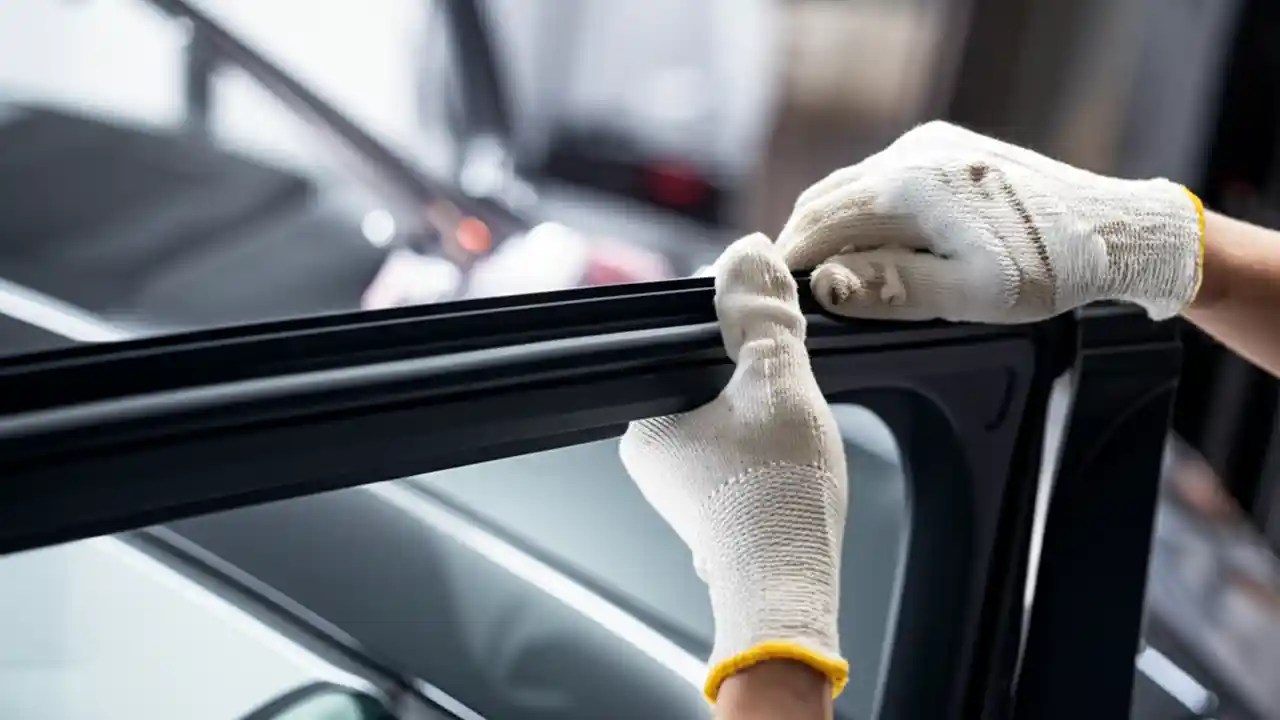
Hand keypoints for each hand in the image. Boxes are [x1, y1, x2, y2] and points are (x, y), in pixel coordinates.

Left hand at [620, 234, 847, 702]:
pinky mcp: (713, 510)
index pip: (681, 340)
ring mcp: (681, 486)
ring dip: (767, 414)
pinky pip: (743, 457)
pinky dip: (769, 452)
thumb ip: (761, 315)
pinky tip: (789, 465)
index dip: (735, 325)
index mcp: (644, 417)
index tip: (772, 336)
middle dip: (757, 377)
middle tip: (790, 399)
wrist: (791, 587)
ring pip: (731, 417)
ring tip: (792, 436)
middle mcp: (650, 453)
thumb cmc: (777, 496)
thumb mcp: (777, 382)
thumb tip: (748, 253)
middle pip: (711, 378)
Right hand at [777, 121, 1204, 322]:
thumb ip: (891, 289)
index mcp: (913, 187)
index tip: (775, 289)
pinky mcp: (947, 145)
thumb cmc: (1049, 269)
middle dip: (805, 240)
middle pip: (829, 197)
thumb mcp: (970, 296)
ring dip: (835, 224)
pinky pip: (883, 176)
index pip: (821, 221)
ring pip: (854, 185)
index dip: (791, 258)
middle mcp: (915, 153)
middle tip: (793, 285)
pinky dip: (866, 209)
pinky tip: (875, 243)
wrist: (1113, 229)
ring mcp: (931, 144)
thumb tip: (825, 285)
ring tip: (830, 270)